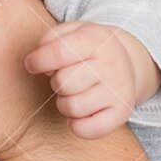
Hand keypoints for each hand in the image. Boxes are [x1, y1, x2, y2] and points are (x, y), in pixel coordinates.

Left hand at [24, 23, 158, 138]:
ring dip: (63, 104)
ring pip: (72, 107)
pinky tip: (78, 114)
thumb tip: (36, 63)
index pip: (60, 52)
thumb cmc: (88, 49)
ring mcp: (119, 90)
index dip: (38, 61)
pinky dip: (76, 126)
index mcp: (97, 40)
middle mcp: (111, 64)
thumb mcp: (71, 32)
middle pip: (63, 82)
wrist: (128, 63)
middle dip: (55, 83)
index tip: (32, 64)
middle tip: (63, 79)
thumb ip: (49, 40)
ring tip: (72, 94)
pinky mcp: (122, 113)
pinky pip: (88, 129)